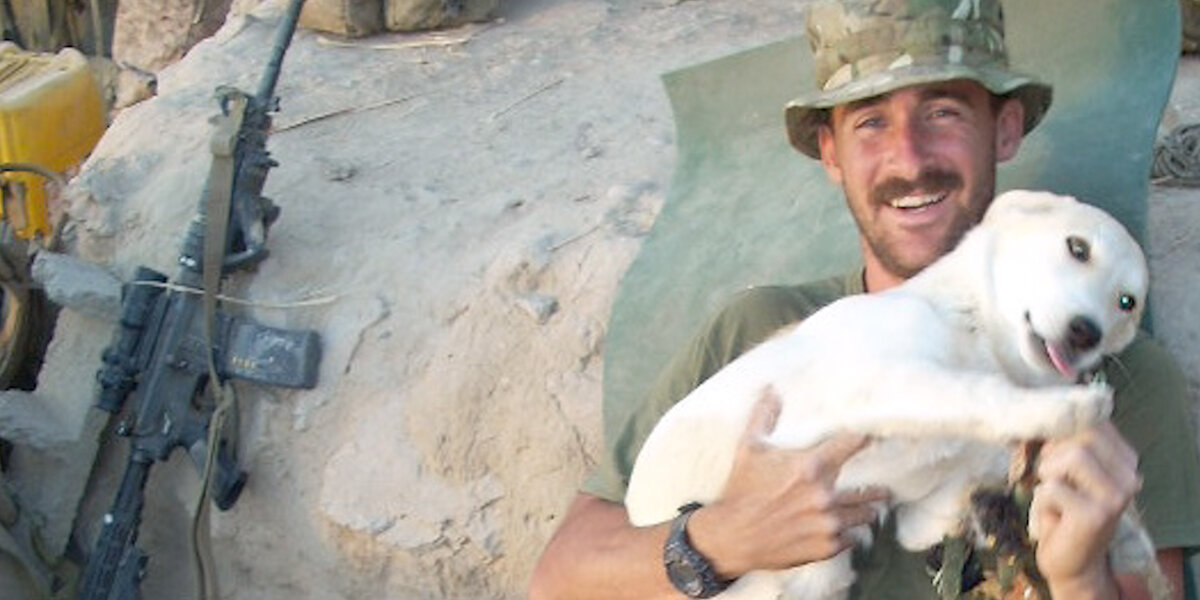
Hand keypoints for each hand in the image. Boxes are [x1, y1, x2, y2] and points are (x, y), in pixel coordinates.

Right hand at [688, 388, 889, 578]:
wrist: (732, 536)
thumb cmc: (740, 492)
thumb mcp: (749, 449)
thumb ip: (764, 417)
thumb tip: (770, 391)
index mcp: (810, 467)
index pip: (852, 444)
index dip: (865, 439)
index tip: (874, 437)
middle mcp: (824, 495)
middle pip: (867, 489)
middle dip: (875, 489)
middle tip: (883, 488)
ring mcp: (827, 523)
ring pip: (863, 515)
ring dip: (867, 511)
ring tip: (872, 509)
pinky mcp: (826, 547)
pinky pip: (851, 539)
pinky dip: (850, 534)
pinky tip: (848, 531)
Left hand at [1031, 421, 1140, 595]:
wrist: (1072, 561)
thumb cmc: (1063, 509)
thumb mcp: (1067, 468)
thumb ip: (1066, 440)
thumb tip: (1046, 406)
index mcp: (1125, 459)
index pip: (1092, 421)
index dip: (1061, 433)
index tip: (1055, 457)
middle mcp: (1129, 476)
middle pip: (1082, 434)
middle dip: (1054, 452)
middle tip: (1053, 478)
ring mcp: (1116, 496)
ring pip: (1071, 456)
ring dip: (1049, 474)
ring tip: (1054, 494)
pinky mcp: (1096, 515)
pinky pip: (1052, 487)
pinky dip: (1041, 500)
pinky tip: (1054, 515)